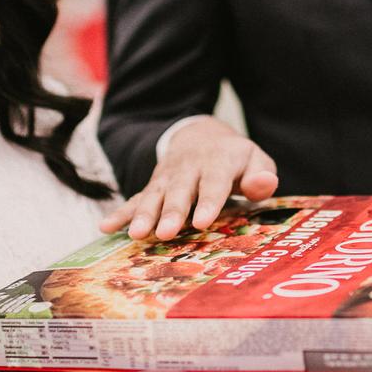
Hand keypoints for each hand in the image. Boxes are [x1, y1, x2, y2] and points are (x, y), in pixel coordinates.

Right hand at [99, 118, 278, 239]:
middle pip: (180, 190)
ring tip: (136, 235)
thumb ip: (261, 174)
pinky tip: (106, 227)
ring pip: (155, 194)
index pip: (214, 182)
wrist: (201, 136)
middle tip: (165, 233)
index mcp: (219, 161)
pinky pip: (136, 198)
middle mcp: (190, 167)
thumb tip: (264, 184)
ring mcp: (168, 176)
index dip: (208, 202)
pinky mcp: (154, 185)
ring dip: (144, 214)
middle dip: (172, 212)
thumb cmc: (235, 159)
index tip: (202, 223)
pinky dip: (121, 212)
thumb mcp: (254, 160)